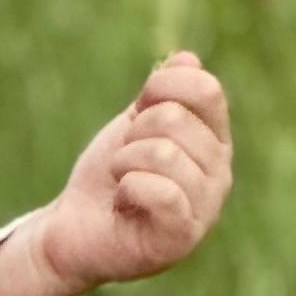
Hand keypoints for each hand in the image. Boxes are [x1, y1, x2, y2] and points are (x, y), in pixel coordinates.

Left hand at [30, 54, 232, 295]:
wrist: (76, 228)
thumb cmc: (108, 177)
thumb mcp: (133, 124)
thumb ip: (161, 93)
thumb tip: (188, 59)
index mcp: (213, 141)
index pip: (206, 90)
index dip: (161, 87)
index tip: (137, 110)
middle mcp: (220, 173)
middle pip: (174, 118)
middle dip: (132, 134)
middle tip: (125, 161)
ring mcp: (206, 207)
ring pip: (163, 152)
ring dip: (124, 163)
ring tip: (123, 182)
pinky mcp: (183, 236)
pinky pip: (162, 192)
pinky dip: (128, 188)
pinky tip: (125, 203)